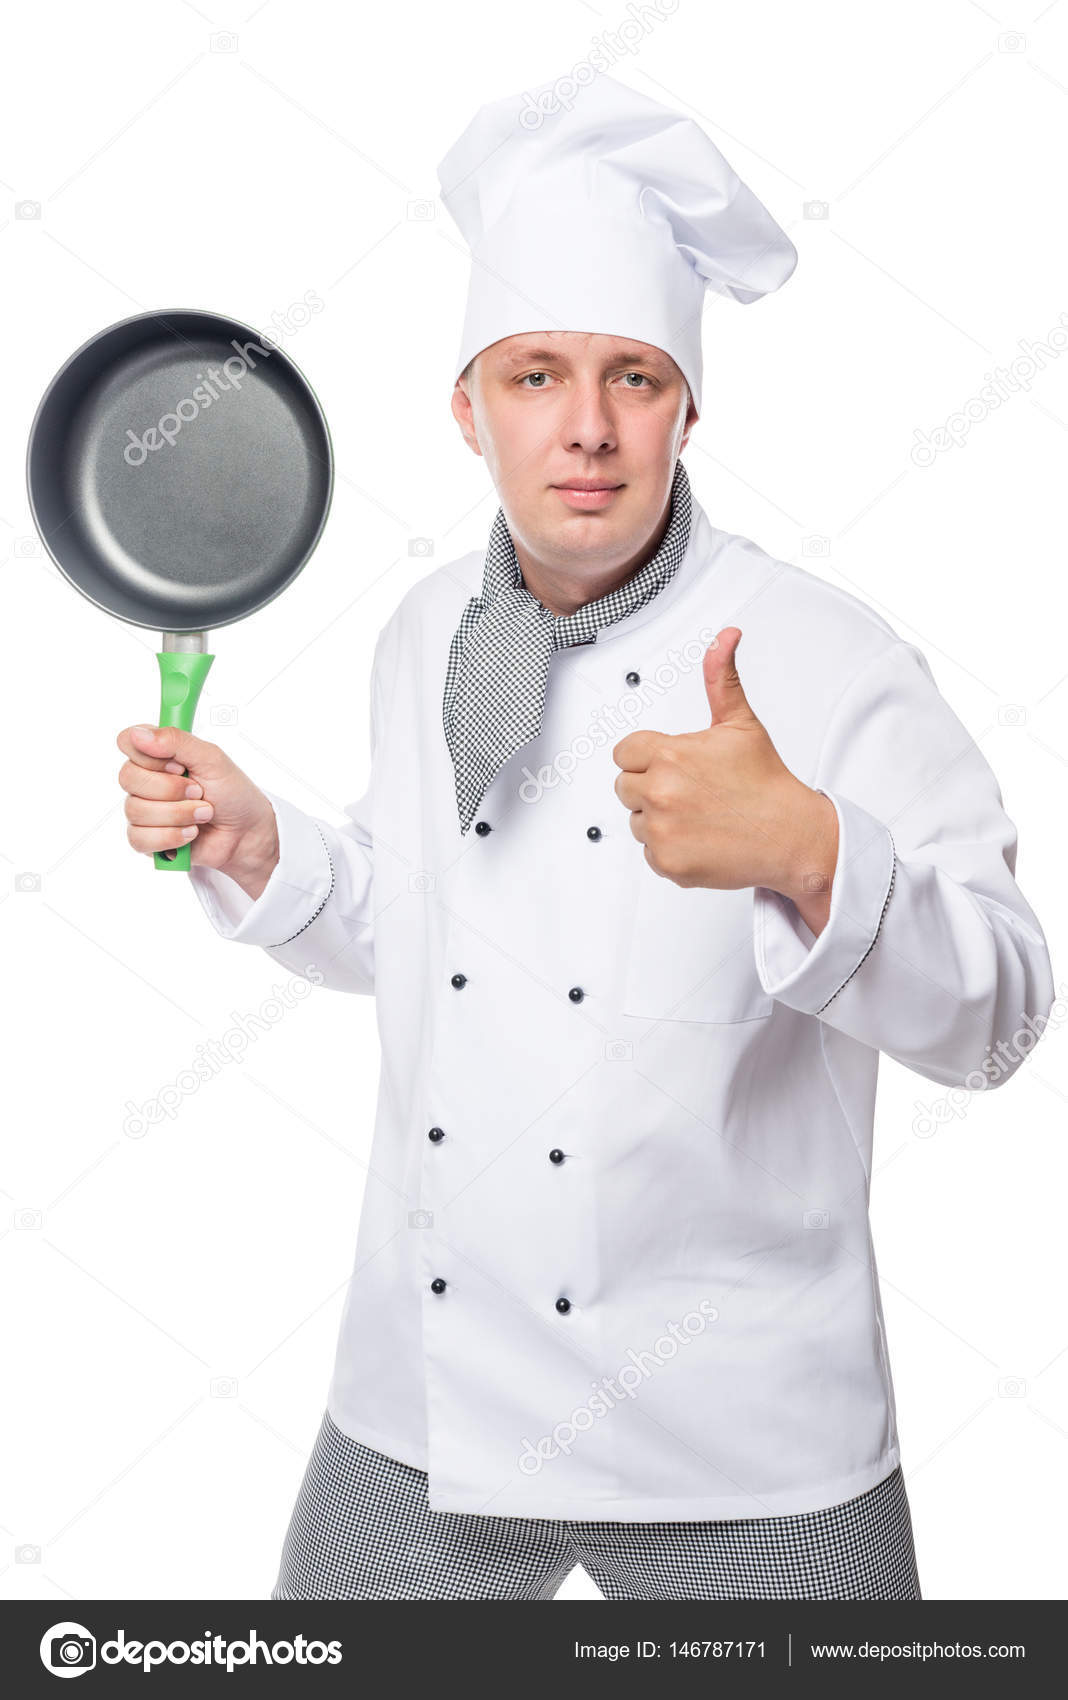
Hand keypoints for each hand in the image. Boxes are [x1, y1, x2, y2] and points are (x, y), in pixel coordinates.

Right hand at [116, 724, 279, 899]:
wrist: (247, 833)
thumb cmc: (232, 793)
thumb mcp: (212, 758)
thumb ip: (176, 741)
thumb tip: (140, 734)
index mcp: (159, 755)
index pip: (127, 741)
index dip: (149, 755)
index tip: (178, 765)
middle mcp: (146, 780)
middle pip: (128, 777)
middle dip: (171, 789)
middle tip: (199, 792)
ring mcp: (143, 810)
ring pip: (135, 810)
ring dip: (178, 814)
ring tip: (203, 814)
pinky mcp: (146, 839)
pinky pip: (139, 838)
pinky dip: (171, 837)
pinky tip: (190, 834)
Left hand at [611, 627, 837, 928]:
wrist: (792, 835)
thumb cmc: (766, 782)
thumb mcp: (740, 724)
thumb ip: (721, 679)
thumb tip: (725, 637)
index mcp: (670, 754)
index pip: (624, 753)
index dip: (648, 758)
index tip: (676, 766)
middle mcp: (660, 791)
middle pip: (624, 786)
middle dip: (651, 788)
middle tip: (694, 793)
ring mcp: (661, 830)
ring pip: (636, 821)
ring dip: (660, 820)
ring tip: (700, 816)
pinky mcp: (667, 862)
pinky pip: (649, 853)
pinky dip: (671, 850)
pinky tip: (701, 840)